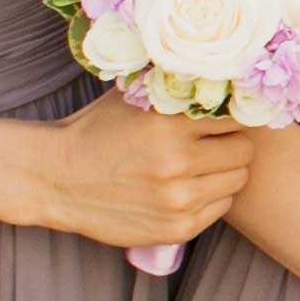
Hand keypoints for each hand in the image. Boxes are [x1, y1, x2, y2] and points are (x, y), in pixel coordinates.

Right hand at [24, 93, 254, 246]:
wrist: (56, 179)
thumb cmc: (97, 131)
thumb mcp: (133, 99)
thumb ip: (176, 88)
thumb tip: (226, 71)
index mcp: (169, 126)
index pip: (236, 117)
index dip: (232, 114)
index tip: (223, 115)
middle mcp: (177, 164)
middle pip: (244, 151)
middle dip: (232, 143)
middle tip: (213, 141)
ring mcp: (178, 201)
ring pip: (238, 180)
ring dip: (224, 171)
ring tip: (200, 164)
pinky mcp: (178, 229)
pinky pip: (222, 207)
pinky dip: (211, 196)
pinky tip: (188, 186)